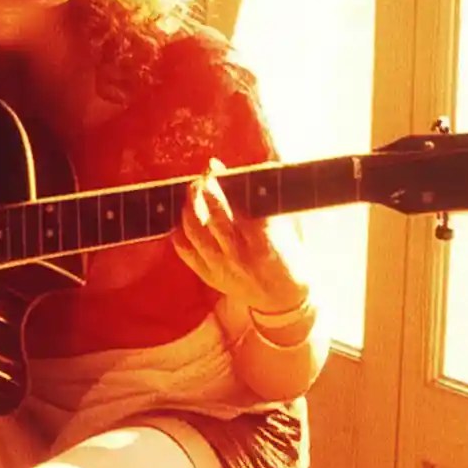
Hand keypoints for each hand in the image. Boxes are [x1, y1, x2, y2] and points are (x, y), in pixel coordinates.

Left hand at [173, 158, 308, 313]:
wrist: (281, 300)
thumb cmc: (288, 258)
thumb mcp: (287, 230)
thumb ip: (267, 204)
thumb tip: (252, 169)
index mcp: (265, 243)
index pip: (239, 206)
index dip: (223, 183)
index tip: (214, 166)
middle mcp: (240, 256)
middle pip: (212, 217)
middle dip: (203, 191)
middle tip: (202, 177)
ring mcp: (221, 268)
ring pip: (194, 232)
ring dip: (189, 206)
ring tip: (193, 193)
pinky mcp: (208, 276)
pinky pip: (184, 250)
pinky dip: (179, 230)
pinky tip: (183, 217)